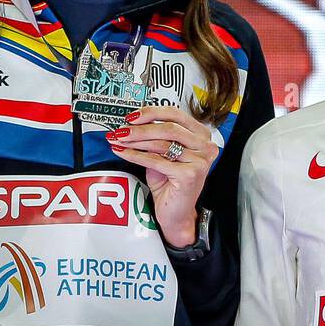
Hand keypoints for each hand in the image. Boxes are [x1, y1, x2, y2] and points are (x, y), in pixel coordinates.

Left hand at [108, 105, 219, 246]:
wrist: (176, 212)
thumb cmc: (170, 183)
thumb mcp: (163, 154)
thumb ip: (155, 138)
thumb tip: (132, 123)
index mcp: (201, 135)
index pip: (176, 114)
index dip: (152, 112)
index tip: (133, 116)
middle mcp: (205, 146)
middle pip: (169, 127)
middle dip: (141, 128)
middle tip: (122, 129)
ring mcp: (200, 161)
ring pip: (162, 143)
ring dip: (135, 140)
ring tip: (119, 140)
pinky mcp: (190, 175)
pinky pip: (156, 160)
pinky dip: (136, 155)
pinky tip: (123, 152)